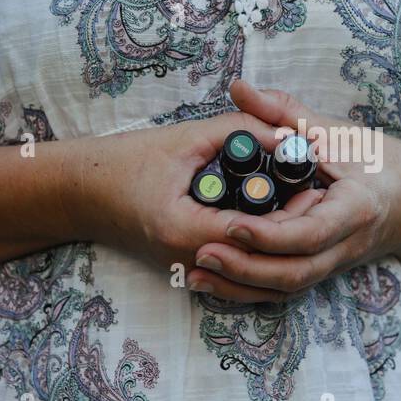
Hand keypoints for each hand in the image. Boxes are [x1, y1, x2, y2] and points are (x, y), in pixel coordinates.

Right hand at [64, 111, 323, 293]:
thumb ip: (240, 131)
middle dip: (292, 226)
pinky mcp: (189, 268)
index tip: (314, 185)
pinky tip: (277, 221)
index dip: (292, 209)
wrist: (82, 191)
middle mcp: (189, 258)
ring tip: (304, 207)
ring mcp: (188, 269)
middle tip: (317, 194)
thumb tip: (287, 134)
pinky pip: (236, 267)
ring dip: (279, 241)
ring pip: (251, 269)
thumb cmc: (127, 161)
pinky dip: (259, 248)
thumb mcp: (186, 137)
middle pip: (259, 255)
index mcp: (185, 228)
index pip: (256, 231)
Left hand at [186, 80, 400, 300]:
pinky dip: (250, 288)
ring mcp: (334, 264)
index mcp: (356, 209)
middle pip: (295, 273)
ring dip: (241, 286)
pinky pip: (285, 288)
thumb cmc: (377, 159)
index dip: (270, 234)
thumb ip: (284, 111)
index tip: (231, 224)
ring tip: (196, 272)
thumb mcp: (336, 131)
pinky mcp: (322, 270)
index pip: (312, 233)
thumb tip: (238, 87)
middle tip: (200, 253)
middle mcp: (346, 245)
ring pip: (287, 288)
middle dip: (246, 268)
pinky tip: (216, 279)